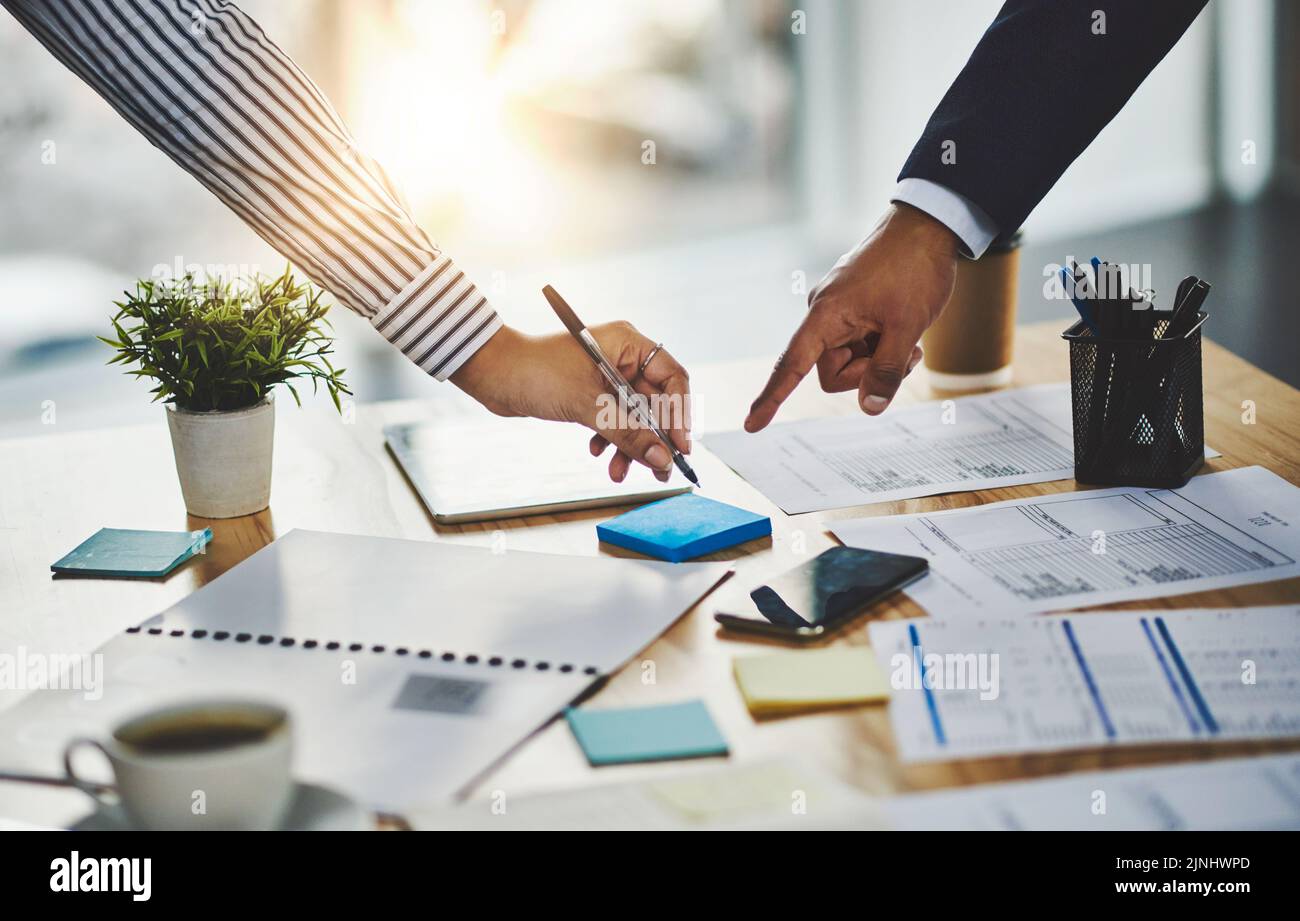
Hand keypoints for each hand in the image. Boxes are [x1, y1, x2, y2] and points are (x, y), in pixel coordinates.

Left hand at [451, 323, 690, 482]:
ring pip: (634, 416)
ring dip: (630, 445)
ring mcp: (607, 375)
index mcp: (628, 343)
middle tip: (657, 471)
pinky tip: (598, 453)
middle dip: (653, 438)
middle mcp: (622, 356)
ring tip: (620, 472)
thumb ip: (628, 433)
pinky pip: (613, 420)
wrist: (493, 374)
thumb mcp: (587, 406)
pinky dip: (610, 439)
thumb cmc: (536, 372)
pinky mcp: (591, 393)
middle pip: (655, 402)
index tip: (680, 448)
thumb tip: (662, 459)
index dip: (680, 415)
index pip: (671, 378)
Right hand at [744, 203, 959, 431]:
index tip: (752, 425)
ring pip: (850, 362)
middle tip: (905, 353)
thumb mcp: (908, 326)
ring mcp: (839, 312)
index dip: (772, 398)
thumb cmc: (915, 269)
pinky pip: (860, 345)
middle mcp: (825, 314)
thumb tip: (870, 409)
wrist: (929, 225)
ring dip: (880, 360)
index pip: (791, 365)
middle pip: (832, 373)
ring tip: (908, 335)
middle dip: (867, 373)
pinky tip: (904, 328)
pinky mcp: (854, 309)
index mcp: (826, 315)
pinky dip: (882, 347)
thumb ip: (887, 371)